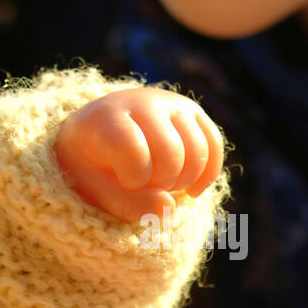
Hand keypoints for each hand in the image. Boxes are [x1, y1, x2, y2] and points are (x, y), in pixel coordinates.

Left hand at [54, 86, 223, 222]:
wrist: (99, 136)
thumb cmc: (93, 167)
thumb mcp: (97, 191)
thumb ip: (128, 204)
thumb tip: (169, 206)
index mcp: (107, 117)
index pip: (134, 149)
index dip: (135, 178)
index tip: (125, 182)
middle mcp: (142, 102)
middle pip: (172, 153)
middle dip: (163, 183)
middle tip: (145, 186)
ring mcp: (171, 103)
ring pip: (198, 151)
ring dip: (184, 181)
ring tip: (162, 184)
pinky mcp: (192, 112)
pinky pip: (214, 144)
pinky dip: (207, 174)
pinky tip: (190, 190)